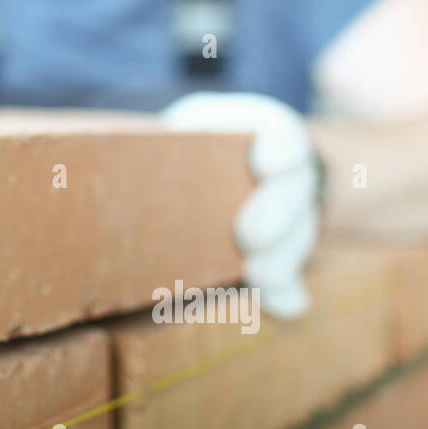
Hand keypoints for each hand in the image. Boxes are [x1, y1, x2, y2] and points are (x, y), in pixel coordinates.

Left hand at [161, 92, 320, 317]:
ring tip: (258, 274)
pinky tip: (281, 305)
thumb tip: (132, 156)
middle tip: (249, 234)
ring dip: (279, 260)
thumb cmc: (200, 142)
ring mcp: (292, 220)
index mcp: (266, 135)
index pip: (283, 137)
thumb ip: (176, 137)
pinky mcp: (281, 257)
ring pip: (295, 239)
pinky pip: (291, 277)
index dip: (280, 150)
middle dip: (275, 215)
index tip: (265, 164)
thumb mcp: (192, 123)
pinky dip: (284, 293)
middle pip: (293, 195)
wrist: (232, 163)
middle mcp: (289, 178)